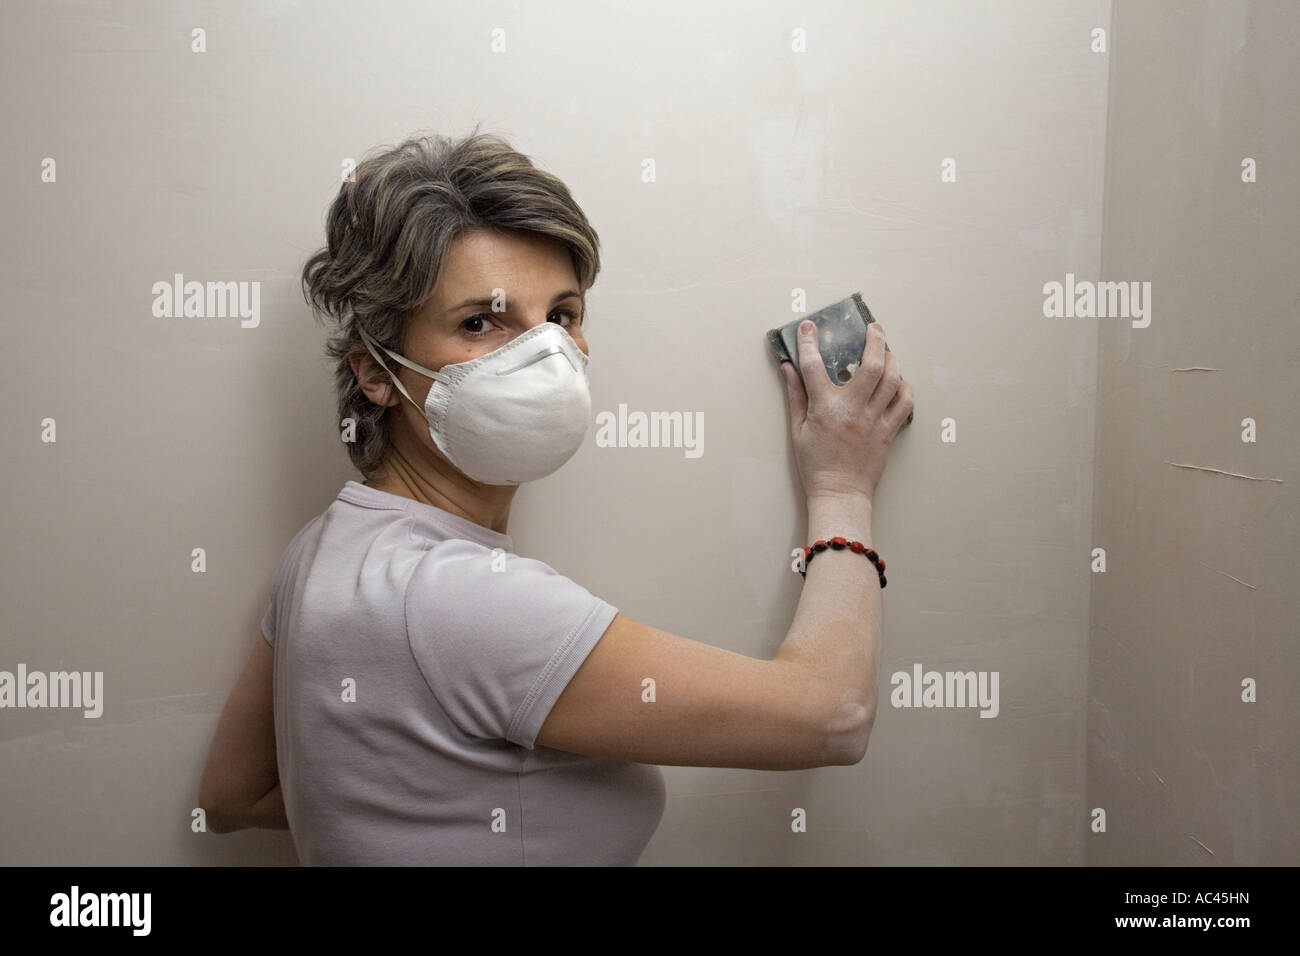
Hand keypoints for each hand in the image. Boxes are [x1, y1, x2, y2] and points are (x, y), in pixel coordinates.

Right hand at [777, 319, 912, 502]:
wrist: (839, 494)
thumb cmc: (816, 466)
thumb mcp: (798, 430)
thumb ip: (795, 396)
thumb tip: (788, 370)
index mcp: (825, 409)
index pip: (814, 367)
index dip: (809, 344)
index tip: (809, 328)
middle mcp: (852, 410)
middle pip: (871, 365)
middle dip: (875, 340)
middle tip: (874, 328)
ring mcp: (874, 420)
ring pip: (892, 380)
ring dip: (893, 360)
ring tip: (888, 352)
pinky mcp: (888, 431)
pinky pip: (904, 403)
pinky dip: (905, 388)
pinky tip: (899, 382)